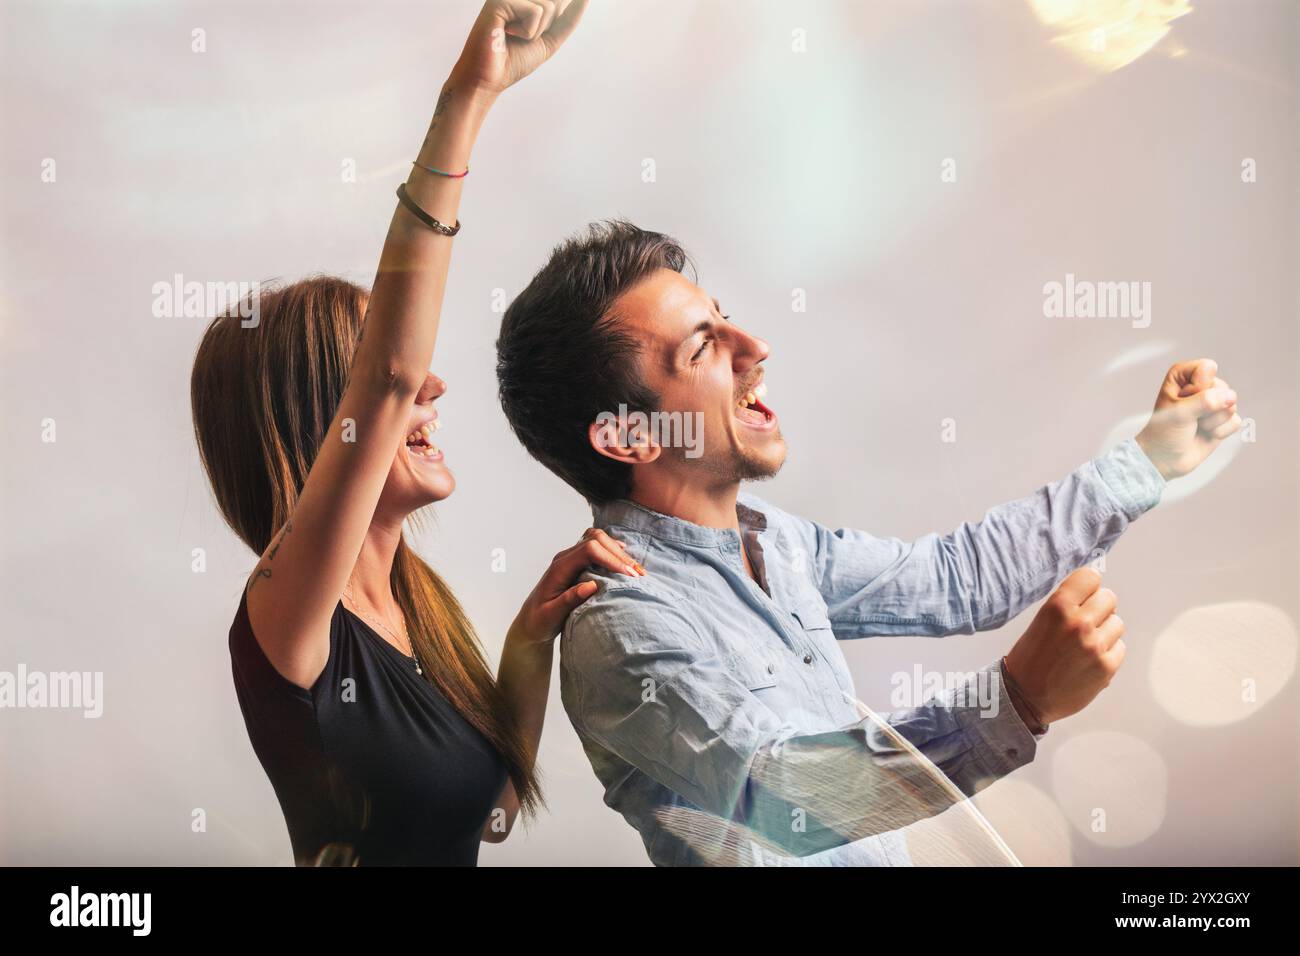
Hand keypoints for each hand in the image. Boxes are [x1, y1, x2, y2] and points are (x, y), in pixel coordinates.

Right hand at [449, 0, 588, 97]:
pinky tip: (506, 34)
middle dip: (546, 26)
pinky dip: (527, 31)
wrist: (488, 78)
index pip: (556, 1)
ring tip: (513, 37)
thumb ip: (567, 19)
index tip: (535, 35)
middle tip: (521, 38)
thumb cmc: (513, 61)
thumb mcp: (548, 40)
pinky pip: (535, 11)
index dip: (558, 11)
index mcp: (525, 2)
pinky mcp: (500, 0)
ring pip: (548, 6)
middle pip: (556, 1)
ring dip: (537, 31)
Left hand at [507, 527, 642, 645]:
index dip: (611, 559)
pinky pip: (598, 548)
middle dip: (619, 554)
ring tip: (636, 570)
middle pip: (596, 539)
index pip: (589, 550)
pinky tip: (626, 562)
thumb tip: (591, 586)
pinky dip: (613, 553)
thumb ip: (569, 600)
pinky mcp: (577, 563)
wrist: (530, 623)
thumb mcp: (552, 615)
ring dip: (618, 552)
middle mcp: (565, 558)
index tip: (628, 575)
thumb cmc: (539, 621)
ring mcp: (571, 558)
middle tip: (638, 574)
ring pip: (598, 540)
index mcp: (559, 568)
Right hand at [1003, 568, 1125, 724]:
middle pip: (1109, 598)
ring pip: (1117, 623)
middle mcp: (1079, 623)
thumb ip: (1067, 606)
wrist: (1025, 697)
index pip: (1090, 577)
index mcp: (1057, 607)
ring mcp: (1095, 645)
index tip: (1085, 594)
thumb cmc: (1030, 658)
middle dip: (1099, 608)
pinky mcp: (1106, 666)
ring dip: (1105, 631)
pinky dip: (1108, 652)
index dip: (1089, 586)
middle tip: (1086, 622)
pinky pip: (1120, 647)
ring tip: (1086, 644)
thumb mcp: (1041, 622)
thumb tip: (1095, 594)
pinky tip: (1090, 660)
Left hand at [1134, 358, 1240, 479]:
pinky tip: (1205, 434)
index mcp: (1183, 375)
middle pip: (1222, 387)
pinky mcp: (1223, 419)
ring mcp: (1213, 402)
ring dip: (1212, 421)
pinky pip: (1235, 421)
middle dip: (1206, 407)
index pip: (1207, 368)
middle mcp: (1200, 385)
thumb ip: (1204, 401)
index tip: (1182, 400)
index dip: (1198, 387)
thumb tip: (1231, 397)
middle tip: (1188, 417)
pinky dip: (1220, 432)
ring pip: (1232, 404)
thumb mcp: (1179, 413)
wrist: (1165, 459)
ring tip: (1196, 426)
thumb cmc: (1164, 432)